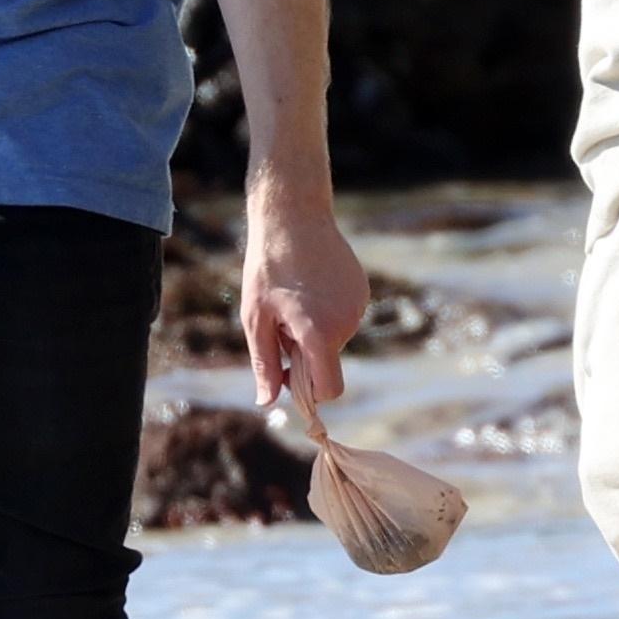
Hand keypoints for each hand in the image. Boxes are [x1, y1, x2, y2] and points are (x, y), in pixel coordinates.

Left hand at [243, 173, 367, 409]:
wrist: (293, 217)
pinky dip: (326, 314)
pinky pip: (343, 319)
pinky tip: (311, 285)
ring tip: (296, 298)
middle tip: (281, 322)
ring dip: (315, 332)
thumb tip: (267, 402)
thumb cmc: (267, 268)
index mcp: (319, 332)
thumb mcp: (256, 319)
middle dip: (304, 354)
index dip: (309, 392)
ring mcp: (358, 306)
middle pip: (328, 363)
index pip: (329, 389)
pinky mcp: (362, 291)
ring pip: (335, 340)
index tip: (288, 375)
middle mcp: (346, 323)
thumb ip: (265, 363)